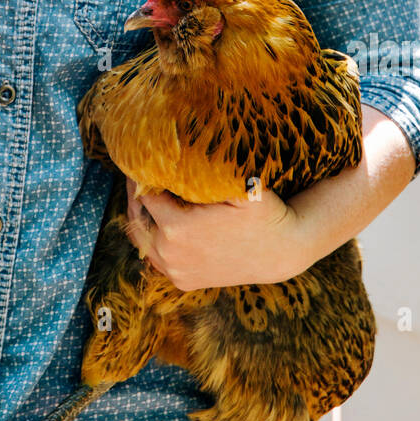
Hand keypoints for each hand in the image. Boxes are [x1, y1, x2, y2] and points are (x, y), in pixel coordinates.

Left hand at [123, 173, 312, 288]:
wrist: (282, 252)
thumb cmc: (262, 212)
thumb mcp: (239, 184)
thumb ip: (210, 167)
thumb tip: (187, 138)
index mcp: (177, 227)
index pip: (144, 194)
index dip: (142, 174)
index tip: (143, 159)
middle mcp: (170, 253)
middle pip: (137, 217)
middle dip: (137, 194)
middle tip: (140, 173)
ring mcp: (175, 270)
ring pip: (142, 240)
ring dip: (143, 217)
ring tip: (149, 195)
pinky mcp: (183, 281)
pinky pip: (156, 258)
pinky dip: (154, 239)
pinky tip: (161, 221)